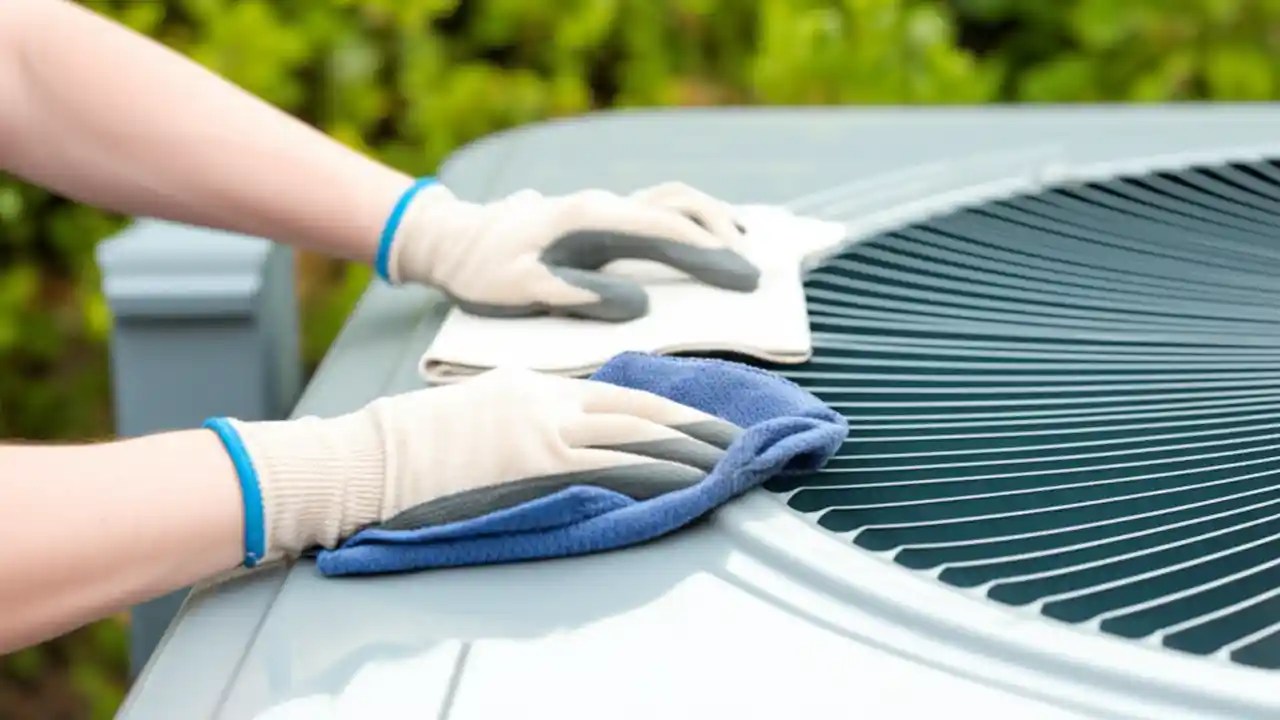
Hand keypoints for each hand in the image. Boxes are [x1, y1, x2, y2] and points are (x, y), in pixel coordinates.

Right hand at [217, 368, 740, 562]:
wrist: (377, 455)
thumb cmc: (421, 441)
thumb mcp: (484, 409)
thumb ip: (533, 413)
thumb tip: (576, 427)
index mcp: (536, 386)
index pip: (619, 393)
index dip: (667, 408)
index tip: (702, 420)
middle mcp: (549, 401)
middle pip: (639, 410)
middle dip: (693, 426)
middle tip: (736, 438)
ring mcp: (545, 433)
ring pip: (635, 435)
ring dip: (685, 450)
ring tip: (726, 462)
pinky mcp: (536, 465)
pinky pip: (610, 467)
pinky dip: (652, 472)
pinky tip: (681, 480)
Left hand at [383, 181, 759, 320]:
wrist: (455, 240)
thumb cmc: (486, 270)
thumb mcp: (523, 289)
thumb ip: (580, 296)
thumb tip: (640, 306)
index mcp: (589, 219)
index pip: (663, 231)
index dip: (707, 254)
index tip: (742, 278)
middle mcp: (603, 205)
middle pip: (679, 205)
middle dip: (722, 236)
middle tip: (754, 275)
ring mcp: (605, 208)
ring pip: (673, 200)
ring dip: (713, 220)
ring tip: (747, 249)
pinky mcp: (603, 219)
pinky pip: (659, 210)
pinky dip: (692, 220)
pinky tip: (710, 238)